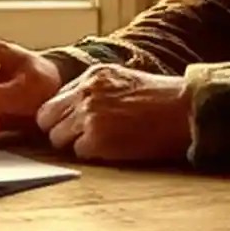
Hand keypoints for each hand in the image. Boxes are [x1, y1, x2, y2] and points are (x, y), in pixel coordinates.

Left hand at [34, 63, 192, 162]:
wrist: (184, 110)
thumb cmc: (161, 98)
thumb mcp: (122, 79)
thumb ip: (95, 90)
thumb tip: (73, 108)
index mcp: (92, 75)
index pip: (56, 98)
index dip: (62, 115)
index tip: (72, 124)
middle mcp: (85, 92)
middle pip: (46, 117)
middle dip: (59, 129)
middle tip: (80, 137)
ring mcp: (89, 115)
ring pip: (56, 137)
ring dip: (74, 143)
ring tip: (101, 142)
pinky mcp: (97, 138)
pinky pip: (78, 152)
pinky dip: (91, 155)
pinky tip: (112, 148)